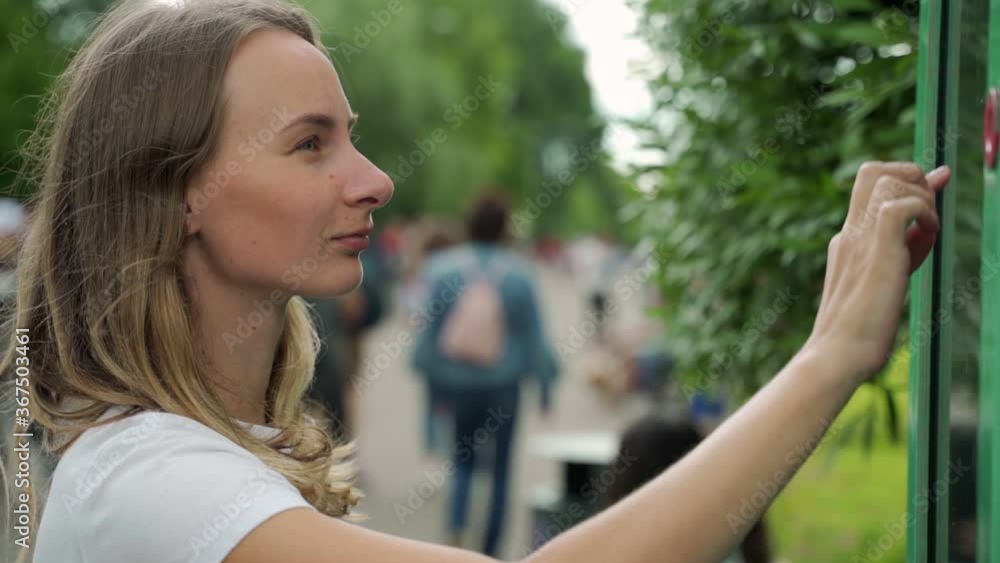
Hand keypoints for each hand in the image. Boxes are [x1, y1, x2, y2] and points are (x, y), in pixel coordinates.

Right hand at [806, 162, 950, 382]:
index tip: (931, 198)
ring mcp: (860, 239)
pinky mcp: (876, 250)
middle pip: (872, 169)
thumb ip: (902, 252)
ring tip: (928, 232)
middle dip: (911, 175)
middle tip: (928, 212)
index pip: (873, 187)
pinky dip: (922, 212)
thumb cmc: (860, 332)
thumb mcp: (884, 283)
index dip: (906, 182)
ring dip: (920, 196)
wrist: (837, 354)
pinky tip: (927, 238)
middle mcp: (850, 232)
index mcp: (848, 240)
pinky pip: (899, 206)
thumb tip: (922, 230)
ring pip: (886, 178)